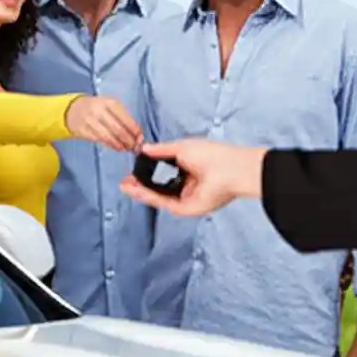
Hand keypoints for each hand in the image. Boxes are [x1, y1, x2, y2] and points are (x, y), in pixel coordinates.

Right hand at [64, 96, 142, 151]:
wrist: (73, 109)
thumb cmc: (98, 108)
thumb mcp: (111, 106)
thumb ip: (124, 118)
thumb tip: (138, 135)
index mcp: (110, 103)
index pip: (126, 119)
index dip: (134, 130)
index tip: (140, 138)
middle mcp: (100, 111)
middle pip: (118, 129)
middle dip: (128, 140)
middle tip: (134, 147)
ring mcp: (90, 121)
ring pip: (109, 137)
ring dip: (120, 145)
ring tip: (126, 148)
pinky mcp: (84, 131)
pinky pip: (100, 140)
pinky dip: (110, 145)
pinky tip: (116, 147)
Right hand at [118, 138, 266, 215]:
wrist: (231, 169)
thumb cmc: (213, 155)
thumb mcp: (181, 148)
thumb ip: (161, 150)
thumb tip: (144, 149)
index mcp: (188, 169)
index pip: (163, 173)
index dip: (147, 172)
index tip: (132, 169)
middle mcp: (187, 185)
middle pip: (158, 187)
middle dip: (140, 184)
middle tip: (125, 181)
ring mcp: (187, 198)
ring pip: (159, 197)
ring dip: (141, 191)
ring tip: (126, 185)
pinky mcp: (187, 208)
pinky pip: (165, 202)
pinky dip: (149, 196)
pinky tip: (137, 189)